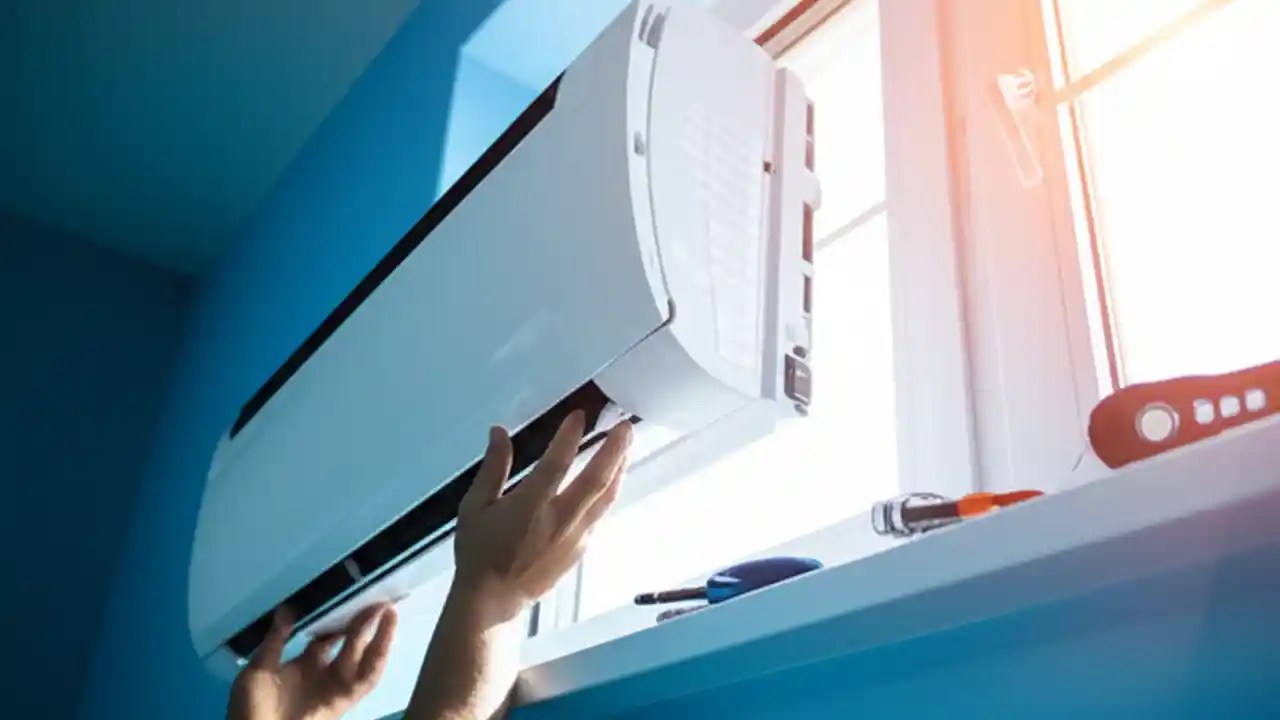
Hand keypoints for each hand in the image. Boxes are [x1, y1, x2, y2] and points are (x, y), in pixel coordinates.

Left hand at [228, 604, 397, 719]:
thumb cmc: (251, 705)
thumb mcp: (259, 668)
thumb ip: (276, 640)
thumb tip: (287, 608)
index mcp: (303, 664)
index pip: (326, 636)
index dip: (338, 618)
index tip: (349, 597)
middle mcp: (323, 673)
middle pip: (350, 642)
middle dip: (364, 621)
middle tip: (377, 598)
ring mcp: (335, 686)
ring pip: (365, 658)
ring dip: (380, 636)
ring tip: (388, 612)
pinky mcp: (344, 700)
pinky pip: (367, 678)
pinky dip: (379, 658)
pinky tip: (386, 637)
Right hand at [453, 412, 631, 624]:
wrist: (493, 600)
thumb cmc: (479, 552)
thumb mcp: (474, 507)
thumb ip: (492, 468)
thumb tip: (499, 432)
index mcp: (530, 506)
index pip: (557, 462)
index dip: (570, 436)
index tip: (579, 415)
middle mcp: (559, 520)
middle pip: (596, 478)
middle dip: (615, 450)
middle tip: (626, 427)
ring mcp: (575, 536)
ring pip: (606, 497)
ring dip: (619, 469)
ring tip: (628, 446)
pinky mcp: (581, 548)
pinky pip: (600, 514)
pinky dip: (609, 492)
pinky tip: (612, 480)